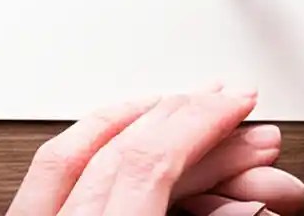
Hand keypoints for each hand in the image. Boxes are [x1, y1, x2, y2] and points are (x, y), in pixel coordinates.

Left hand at [6, 86, 303, 215]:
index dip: (202, 123)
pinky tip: (127, 132)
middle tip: (233, 106)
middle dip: (184, 118)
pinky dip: (96, 143)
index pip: (150, 164)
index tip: (239, 101)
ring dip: (141, 120)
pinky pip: (51, 173)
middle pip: (118, 150)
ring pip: (73, 151)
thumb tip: (252, 203)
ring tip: (192, 113)